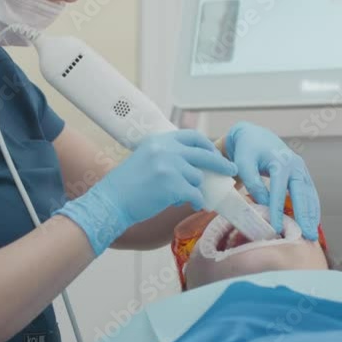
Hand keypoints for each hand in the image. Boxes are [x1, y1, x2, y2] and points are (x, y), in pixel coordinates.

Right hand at [56, 130, 236, 254]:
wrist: (111, 201)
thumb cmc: (126, 186)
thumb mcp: (145, 158)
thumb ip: (167, 155)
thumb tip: (193, 164)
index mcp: (159, 140)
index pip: (191, 136)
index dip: (206, 145)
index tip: (213, 153)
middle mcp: (166, 150)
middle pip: (203, 154)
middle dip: (220, 163)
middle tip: (230, 171)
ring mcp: (170, 167)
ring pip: (197, 177)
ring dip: (194, 188)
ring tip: (179, 196)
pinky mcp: (173, 185)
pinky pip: (195, 193)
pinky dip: (196, 201)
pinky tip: (190, 204)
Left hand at [224, 122, 320, 239]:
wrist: (255, 137)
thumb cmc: (248, 150)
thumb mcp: (244, 163)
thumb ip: (252, 183)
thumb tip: (263, 204)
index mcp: (281, 161)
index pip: (279, 191)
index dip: (277, 211)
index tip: (276, 228)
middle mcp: (295, 165)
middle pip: (302, 194)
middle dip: (305, 216)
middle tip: (307, 236)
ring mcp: (301, 170)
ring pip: (310, 195)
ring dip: (312, 215)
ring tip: (311, 235)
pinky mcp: (302, 175)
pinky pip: (310, 193)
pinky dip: (312, 209)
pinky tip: (312, 222)